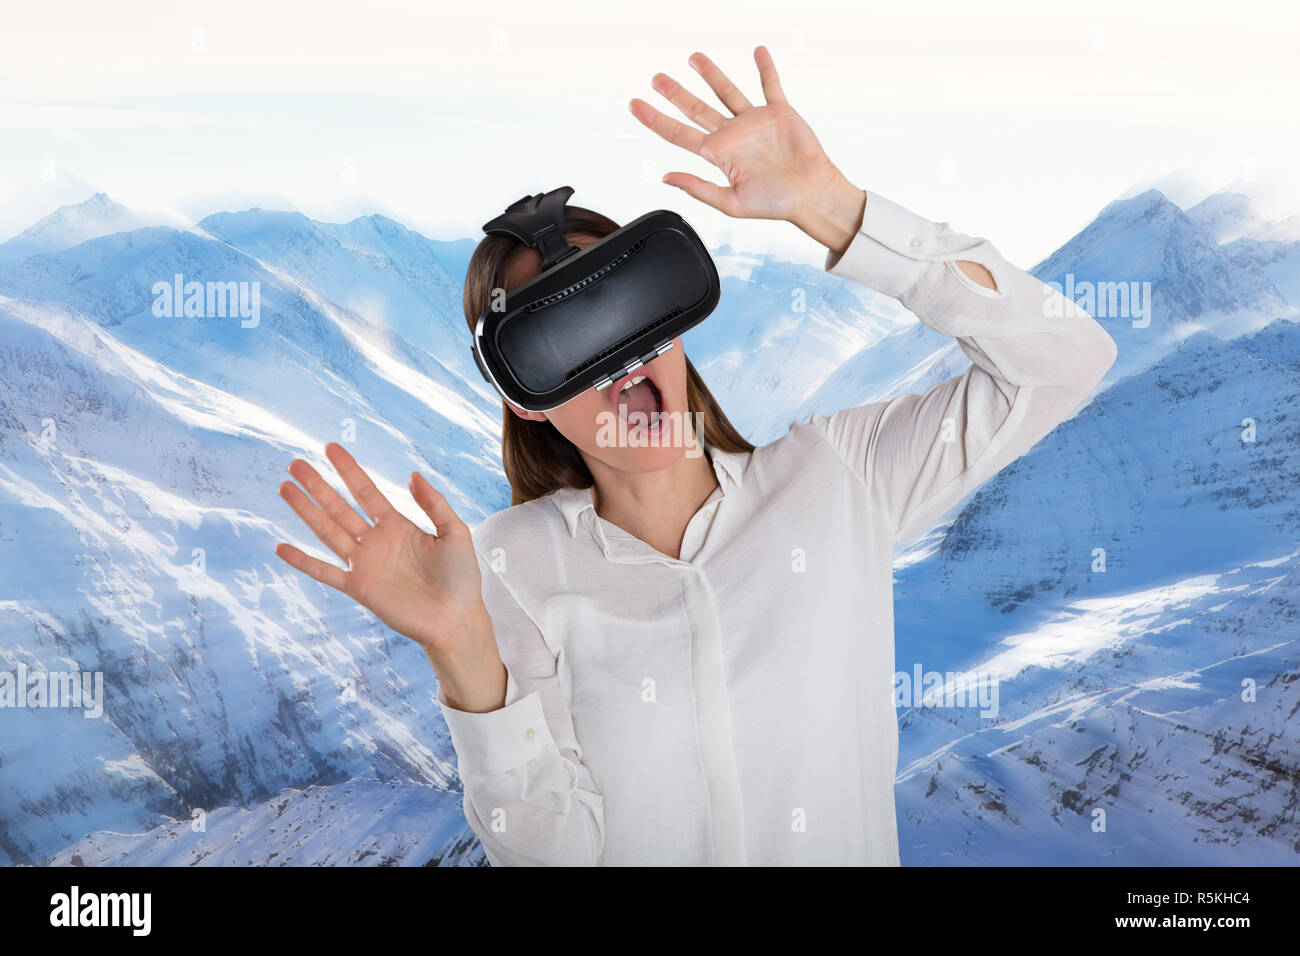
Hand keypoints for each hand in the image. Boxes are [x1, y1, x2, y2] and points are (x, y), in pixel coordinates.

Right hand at [273, 443, 503, 711]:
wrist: (457, 618)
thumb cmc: (461, 578)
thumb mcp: (455, 532)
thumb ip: (434, 504)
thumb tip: (412, 474)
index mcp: (398, 526)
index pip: (367, 492)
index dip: (349, 471)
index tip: (331, 448)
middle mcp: (376, 542)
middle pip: (340, 508)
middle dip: (318, 486)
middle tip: (296, 463)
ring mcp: (365, 564)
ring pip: (328, 532)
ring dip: (306, 511)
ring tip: (285, 487)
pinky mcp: (359, 588)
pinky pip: (325, 572)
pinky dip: (303, 561)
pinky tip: (281, 547)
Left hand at [629, 44, 860, 244]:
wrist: (812, 195)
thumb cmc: (776, 204)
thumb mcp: (731, 204)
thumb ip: (698, 189)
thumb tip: (666, 178)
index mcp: (719, 155)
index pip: (678, 133)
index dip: (655, 119)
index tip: (635, 106)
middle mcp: (733, 135)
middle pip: (696, 108)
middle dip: (674, 93)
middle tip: (656, 78)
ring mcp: (754, 122)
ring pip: (726, 91)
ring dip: (711, 74)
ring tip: (693, 58)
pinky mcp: (779, 113)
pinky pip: (770, 85)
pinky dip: (765, 68)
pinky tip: (758, 52)